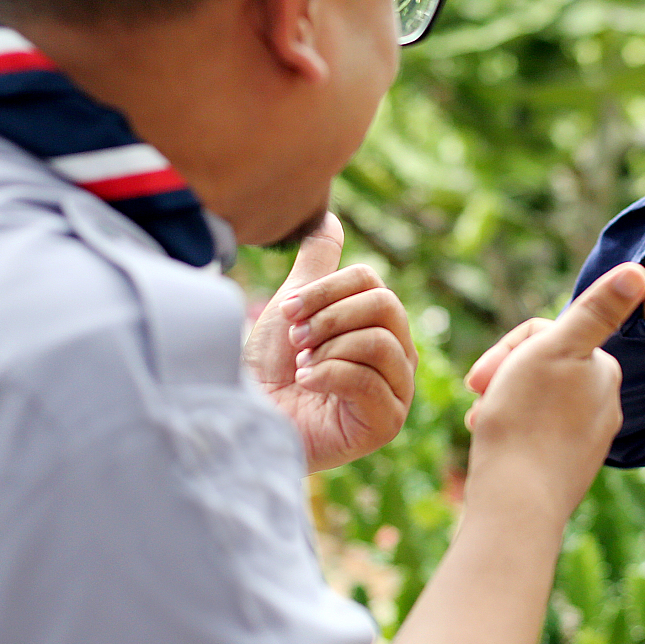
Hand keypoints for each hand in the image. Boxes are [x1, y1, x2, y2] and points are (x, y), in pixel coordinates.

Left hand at [245, 214, 415, 471]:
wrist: (246, 419)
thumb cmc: (269, 369)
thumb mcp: (292, 306)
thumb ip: (316, 267)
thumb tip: (330, 219)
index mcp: (380, 326)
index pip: (372, 283)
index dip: (327, 291)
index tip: (287, 312)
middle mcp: (398, 358)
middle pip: (385, 307)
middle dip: (329, 319)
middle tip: (296, 340)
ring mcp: (397, 392)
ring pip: (379, 343)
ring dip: (327, 350)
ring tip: (301, 367)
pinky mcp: (386, 424)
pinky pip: (368, 381)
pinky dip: (328, 375)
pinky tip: (305, 384)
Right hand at [462, 263, 644, 521]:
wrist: (517, 504)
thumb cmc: (527, 421)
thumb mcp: (555, 349)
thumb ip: (598, 309)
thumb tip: (642, 272)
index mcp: (603, 370)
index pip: (545, 337)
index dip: (506, 352)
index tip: (480, 378)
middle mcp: (604, 404)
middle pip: (540, 370)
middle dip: (505, 380)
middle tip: (479, 401)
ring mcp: (587, 440)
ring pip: (533, 403)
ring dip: (503, 406)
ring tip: (484, 426)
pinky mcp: (569, 469)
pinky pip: (535, 437)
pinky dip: (511, 435)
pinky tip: (494, 448)